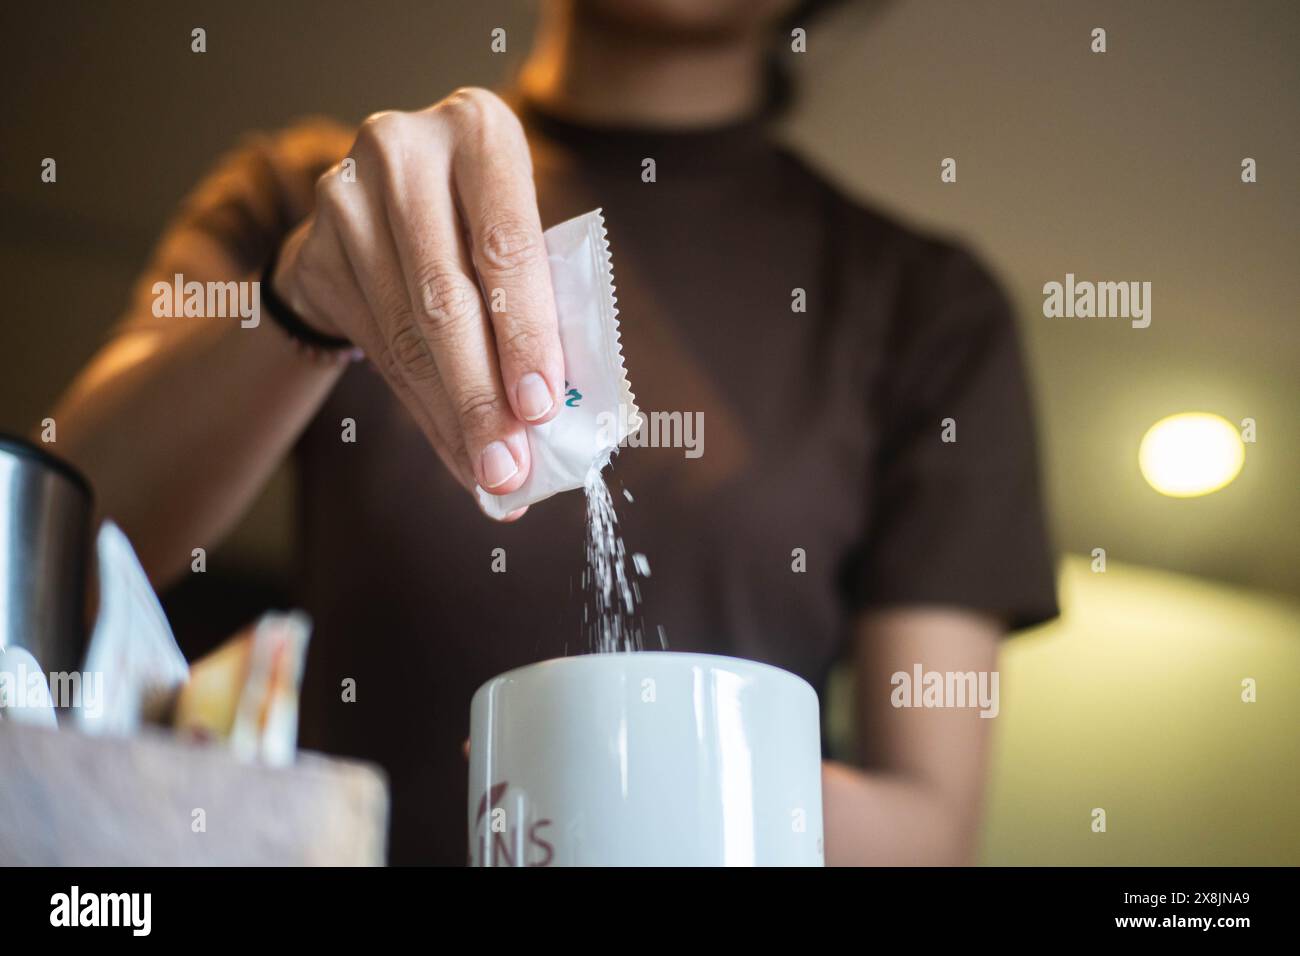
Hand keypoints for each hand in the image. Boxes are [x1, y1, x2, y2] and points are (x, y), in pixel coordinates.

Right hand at [271, 88, 563, 517]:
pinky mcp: (314, 251)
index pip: (505, 243)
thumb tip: (558, 416)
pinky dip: (424, 412)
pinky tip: (454, 451)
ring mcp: (347, 198)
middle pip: (446, 298)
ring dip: (452, 419)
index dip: (525, 331)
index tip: (543, 407)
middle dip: (483, 396)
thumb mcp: (514, 233)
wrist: (377, 209)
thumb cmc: (477, 225)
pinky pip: (378, 353)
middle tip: (510, 467)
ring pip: (407, 336)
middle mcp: (403, 151)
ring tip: (490, 475)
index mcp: (478, 130)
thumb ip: (538, 299)